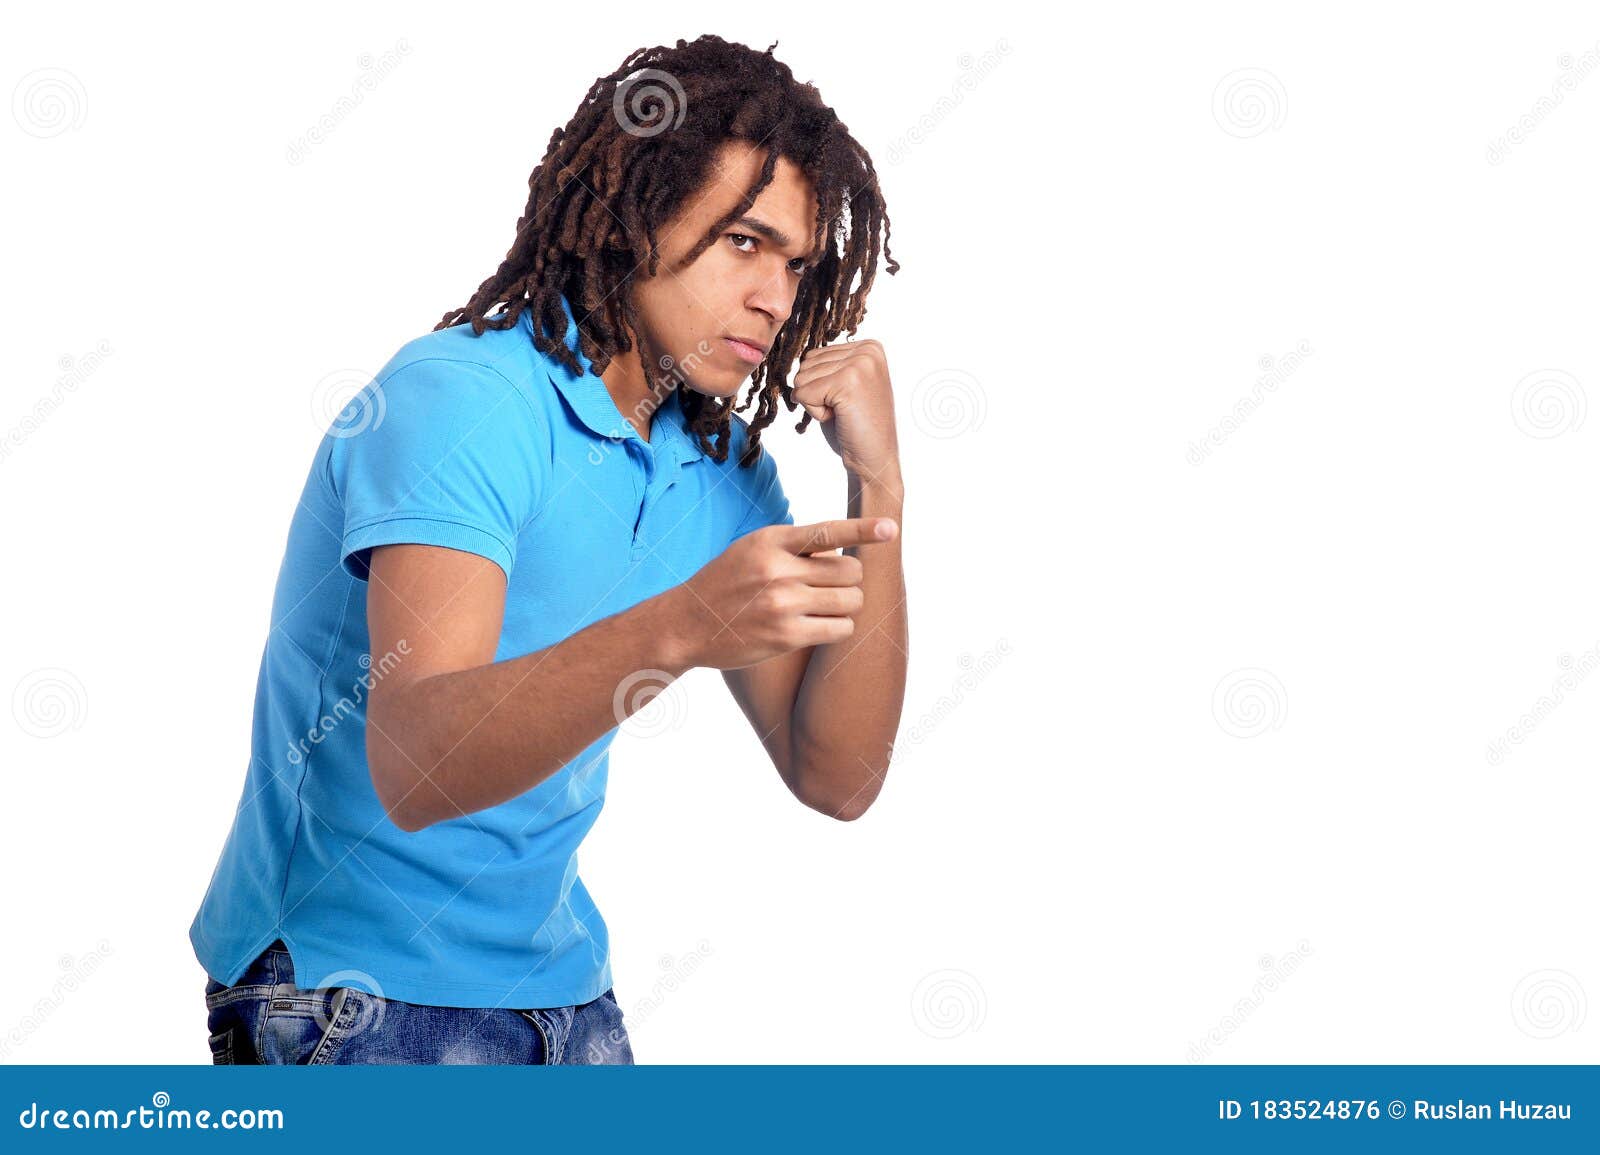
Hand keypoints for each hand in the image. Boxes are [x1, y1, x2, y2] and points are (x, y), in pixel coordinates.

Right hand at [669, 517, 899, 669]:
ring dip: (846, 605)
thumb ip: (794, 545)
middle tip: (829, 586)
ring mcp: (783, 604)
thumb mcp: (752, 548)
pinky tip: (819, 626)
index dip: (863, 529)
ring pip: (851, 600)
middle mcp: (778, 570)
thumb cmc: (726, 582)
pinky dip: (838, 627)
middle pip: (851, 570)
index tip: (890, 528)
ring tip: (822, 606)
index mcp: (771, 541)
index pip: (827, 531)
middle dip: (849, 579)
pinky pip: (840, 629)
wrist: (687, 623)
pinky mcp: (786, 636)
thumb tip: (843, 550)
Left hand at [791, 339, 900, 478]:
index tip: (848, 400)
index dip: (821, 384)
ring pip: (802, 378)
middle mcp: (867, 351)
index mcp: (869, 347)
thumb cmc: (857, 426)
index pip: (814, 356)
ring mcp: (859, 364)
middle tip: (845, 409)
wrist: (875, 459)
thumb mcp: (845, 385)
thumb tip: (798, 359)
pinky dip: (815, 413)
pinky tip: (839, 418)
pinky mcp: (847, 382)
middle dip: (816, 393)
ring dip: (816, 403)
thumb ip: (829, 365)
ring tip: (843, 413)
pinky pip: (803, 394)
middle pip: (806, 364)